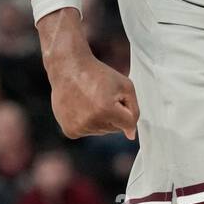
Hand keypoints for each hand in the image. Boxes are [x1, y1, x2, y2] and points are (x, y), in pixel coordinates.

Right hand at [39, 9, 138, 140]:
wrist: (69, 69)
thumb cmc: (98, 74)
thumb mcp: (125, 86)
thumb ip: (134, 111)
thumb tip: (130, 135)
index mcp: (106, 110)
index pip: (129, 124)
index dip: (128, 111)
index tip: (119, 99)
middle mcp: (91, 122)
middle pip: (115, 129)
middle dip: (114, 115)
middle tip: (102, 97)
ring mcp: (79, 128)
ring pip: (101, 131)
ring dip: (101, 119)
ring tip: (91, 101)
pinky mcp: (70, 131)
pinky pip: (88, 132)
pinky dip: (88, 123)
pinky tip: (82, 107)